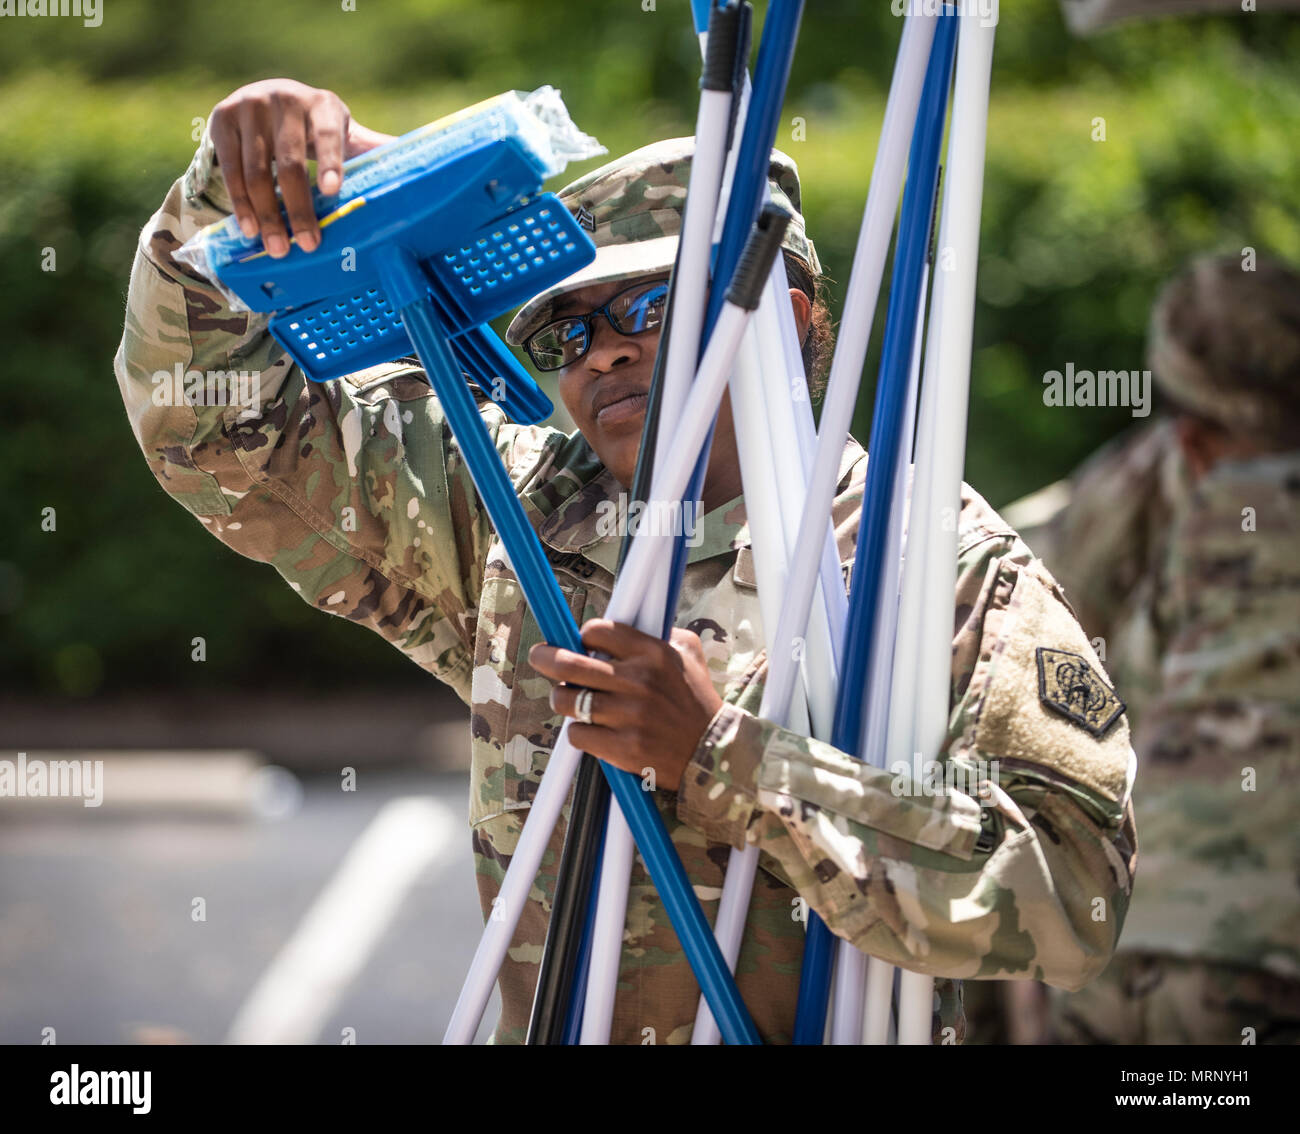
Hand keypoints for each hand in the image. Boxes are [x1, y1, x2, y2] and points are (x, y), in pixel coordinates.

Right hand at [208, 78, 393, 257]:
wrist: (266, 99)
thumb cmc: (316, 128)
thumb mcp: (346, 134)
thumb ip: (376, 151)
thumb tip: (435, 170)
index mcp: (323, 105)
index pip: (330, 136)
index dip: (330, 163)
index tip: (333, 192)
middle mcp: (284, 99)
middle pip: (290, 164)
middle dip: (297, 209)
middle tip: (306, 245)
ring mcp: (249, 106)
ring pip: (257, 171)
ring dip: (265, 214)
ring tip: (276, 247)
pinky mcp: (221, 118)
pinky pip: (229, 169)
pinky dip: (240, 202)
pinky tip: (248, 228)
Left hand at [529, 619, 723, 792]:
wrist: (713, 754)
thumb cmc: (697, 701)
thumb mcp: (689, 654)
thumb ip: (660, 633)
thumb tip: (631, 619)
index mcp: (652, 653)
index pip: (597, 631)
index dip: (584, 636)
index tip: (582, 644)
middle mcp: (638, 681)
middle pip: (568, 662)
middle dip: (545, 657)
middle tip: (539, 656)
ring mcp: (628, 715)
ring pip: (567, 700)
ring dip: (563, 700)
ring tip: (569, 700)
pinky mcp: (622, 747)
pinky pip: (577, 735)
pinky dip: (580, 733)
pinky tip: (593, 730)